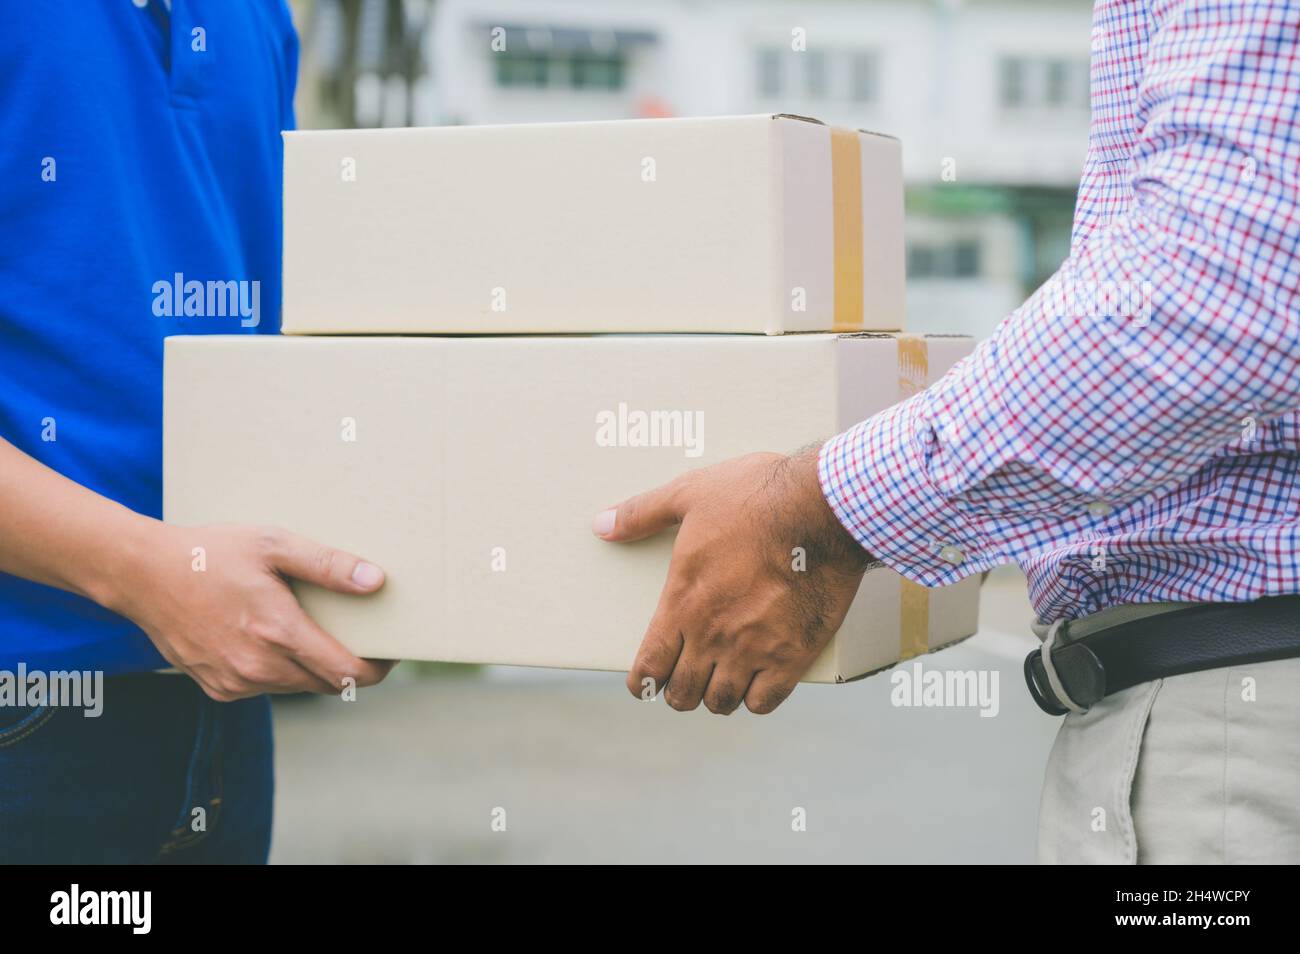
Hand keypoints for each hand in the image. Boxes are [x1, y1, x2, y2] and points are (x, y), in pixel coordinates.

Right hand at [107, 521, 395, 701]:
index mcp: (277, 633)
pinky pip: (266, 687)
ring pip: (297, 686)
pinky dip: (280, 669)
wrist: (141, 574)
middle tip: (360, 635)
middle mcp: (258, 667)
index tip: (392, 652)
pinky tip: (272, 637)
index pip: (347, 673)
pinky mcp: (218, 688)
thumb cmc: (211, 553)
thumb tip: (376, 581)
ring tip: (316, 630)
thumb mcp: (273, 544)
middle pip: (327, 684)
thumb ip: (328, 565)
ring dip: (313, 667)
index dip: (377, 668)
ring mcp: (235, 682)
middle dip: (349, 665)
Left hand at [594, 446, 873, 714]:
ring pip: (722, 703)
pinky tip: (759, 682)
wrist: (821, 506)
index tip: (644, 683)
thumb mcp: (690, 494)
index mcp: (682, 602)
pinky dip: (757, 698)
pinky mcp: (793, 655)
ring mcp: (753, 649)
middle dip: (679, 692)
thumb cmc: (755, 495)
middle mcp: (712, 635)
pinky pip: (765, 701)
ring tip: (721, 683)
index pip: (649, 667)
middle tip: (687, 679)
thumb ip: (642, 513)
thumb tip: (601, 525)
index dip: (642, 682)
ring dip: (717, 697)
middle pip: (682, 694)